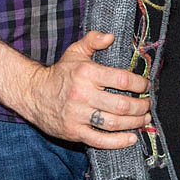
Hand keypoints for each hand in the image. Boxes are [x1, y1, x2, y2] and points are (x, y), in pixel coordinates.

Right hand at [14, 31, 151, 148]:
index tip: (145, 87)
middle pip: (121, 105)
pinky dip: (118, 142)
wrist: (32, 93)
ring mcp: (78, 115)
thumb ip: (93, 40)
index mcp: (86, 74)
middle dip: (141, 106)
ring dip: (134, 123)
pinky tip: (131, 138)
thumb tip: (111, 36)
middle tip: (147, 105)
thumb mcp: (74, 52)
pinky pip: (100, 140)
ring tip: (143, 119)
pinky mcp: (74, 132)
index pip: (122, 80)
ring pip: (114, 123)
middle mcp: (82, 95)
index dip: (139, 85)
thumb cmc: (59, 73)